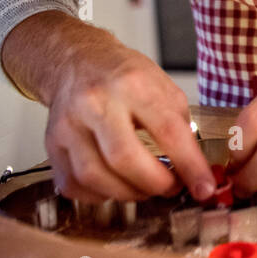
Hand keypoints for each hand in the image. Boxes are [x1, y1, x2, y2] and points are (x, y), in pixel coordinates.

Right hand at [25, 16, 212, 204]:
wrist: (77, 62)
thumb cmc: (125, 77)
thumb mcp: (163, 87)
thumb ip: (181, 127)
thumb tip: (196, 171)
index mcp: (133, 84)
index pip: (167, 130)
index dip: (189, 165)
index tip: (204, 187)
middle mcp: (96, 102)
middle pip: (123, 158)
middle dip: (154, 184)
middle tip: (170, 187)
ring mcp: (68, 124)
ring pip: (94, 176)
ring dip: (128, 193)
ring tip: (145, 187)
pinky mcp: (52, 145)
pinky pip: (74, 185)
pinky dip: (99, 195)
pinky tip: (115, 185)